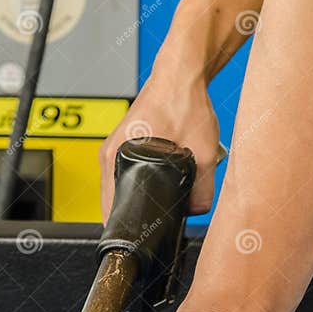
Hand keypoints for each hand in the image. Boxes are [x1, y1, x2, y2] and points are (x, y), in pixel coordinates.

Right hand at [99, 75, 219, 221]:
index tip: (137, 237)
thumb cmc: (185, 103)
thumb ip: (203, 189)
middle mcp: (109, 154)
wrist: (182, 74)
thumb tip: (195, 211)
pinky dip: (135, 184)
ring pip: (117, 189)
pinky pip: (122, 175)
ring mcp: (113, 148)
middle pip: (111, 202)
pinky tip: (152, 186)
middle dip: (131, 216)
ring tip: (153, 206)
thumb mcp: (203, 153)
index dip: (125, 228)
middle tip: (152, 225)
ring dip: (132, 200)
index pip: (111, 209)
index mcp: (117, 157)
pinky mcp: (121, 144)